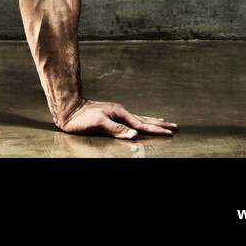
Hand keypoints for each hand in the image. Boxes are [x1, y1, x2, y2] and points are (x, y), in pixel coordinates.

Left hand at [55, 98, 177, 138]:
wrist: (70, 109)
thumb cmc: (82, 118)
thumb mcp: (99, 123)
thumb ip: (117, 129)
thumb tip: (134, 135)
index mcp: (121, 113)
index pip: (142, 125)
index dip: (156, 130)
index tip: (170, 132)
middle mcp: (121, 112)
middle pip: (145, 120)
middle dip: (160, 124)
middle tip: (175, 126)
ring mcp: (117, 114)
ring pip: (139, 118)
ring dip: (152, 122)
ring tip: (163, 122)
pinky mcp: (112, 117)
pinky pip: (131, 120)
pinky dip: (141, 121)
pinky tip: (140, 123)